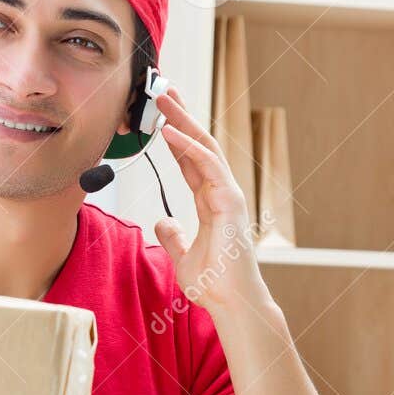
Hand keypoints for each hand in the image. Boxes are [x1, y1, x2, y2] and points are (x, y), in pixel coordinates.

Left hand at [152, 89, 260, 309]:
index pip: (191, 162)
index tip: (161, 116)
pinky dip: (188, 146)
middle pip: (199, 146)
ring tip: (164, 98)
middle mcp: (221, 193)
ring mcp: (228, 194)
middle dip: (181, 117)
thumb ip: (173, 237)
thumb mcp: (182, 256)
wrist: (232, 303)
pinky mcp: (230, 201)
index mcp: (211, 203)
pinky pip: (208, 165)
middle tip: (163, 91)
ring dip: (183, 121)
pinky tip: (169, 131)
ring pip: (205, 147)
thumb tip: (162, 221)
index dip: (176, 138)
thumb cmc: (214, 285)